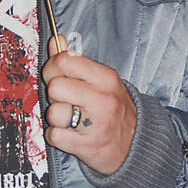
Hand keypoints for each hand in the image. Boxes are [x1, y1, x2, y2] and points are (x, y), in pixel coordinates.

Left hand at [41, 36, 137, 174]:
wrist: (135, 145)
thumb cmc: (115, 110)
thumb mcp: (102, 81)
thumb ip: (76, 61)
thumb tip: (55, 41)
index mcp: (106, 78)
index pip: (64, 61)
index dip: (53, 68)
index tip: (58, 76)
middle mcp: (102, 99)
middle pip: (55, 86)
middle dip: (55, 95)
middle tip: (67, 100)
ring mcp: (95, 124)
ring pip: (52, 113)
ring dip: (56, 118)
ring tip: (71, 119)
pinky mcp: (85, 146)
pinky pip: (53, 135)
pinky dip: (58, 136)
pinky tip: (71, 134)